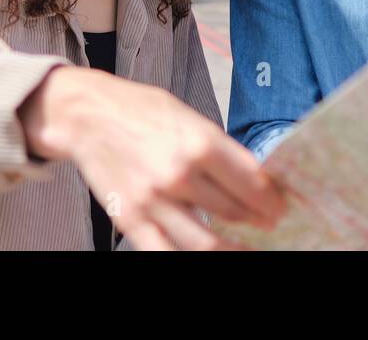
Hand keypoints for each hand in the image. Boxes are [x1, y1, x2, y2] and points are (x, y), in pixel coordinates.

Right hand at [19, 66, 286, 249]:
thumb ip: (219, 147)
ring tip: (248, 247)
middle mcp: (179, 174)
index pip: (252, 182)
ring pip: (207, 243)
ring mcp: (154, 201)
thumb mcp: (189, 115)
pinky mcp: (131, 220)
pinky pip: (168, 253)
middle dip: (258, 221)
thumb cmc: (139, 110)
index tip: (281, 205)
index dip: (273, 199)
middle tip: (269, 224)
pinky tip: (210, 254)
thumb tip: (253, 175)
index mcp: (199, 141)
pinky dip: (193, 258)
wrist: (86, 115)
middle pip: (235, 212)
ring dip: (235, 248)